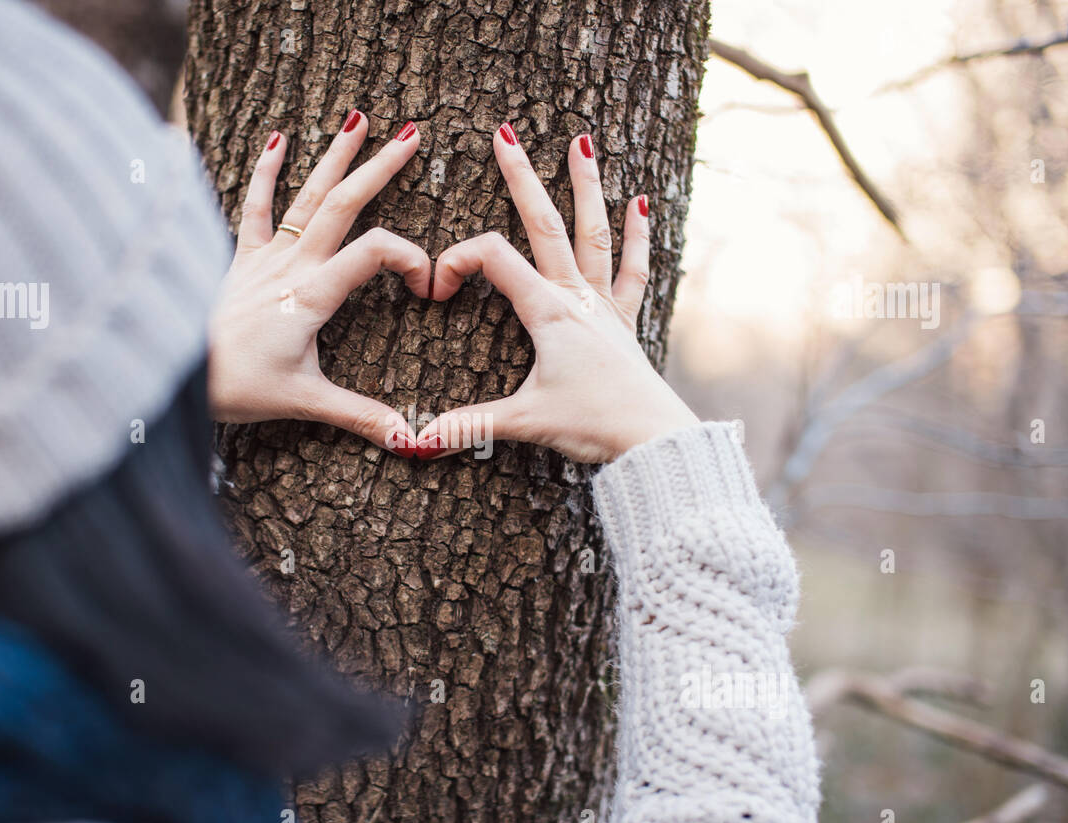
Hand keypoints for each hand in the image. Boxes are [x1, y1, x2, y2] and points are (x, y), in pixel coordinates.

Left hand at [208, 113, 430, 453]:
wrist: (171, 371)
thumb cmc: (234, 385)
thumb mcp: (304, 402)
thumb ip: (361, 417)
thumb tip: (411, 440)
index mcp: (313, 293)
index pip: (375, 252)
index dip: (410, 258)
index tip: (428, 287)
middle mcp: (291, 264)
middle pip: (344, 203)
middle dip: (380, 168)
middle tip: (411, 134)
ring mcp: (264, 256)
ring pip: (306, 195)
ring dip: (334, 156)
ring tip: (358, 117)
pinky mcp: (240, 259)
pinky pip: (254, 206)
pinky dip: (264, 171)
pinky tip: (276, 139)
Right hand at [419, 124, 698, 463]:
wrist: (653, 438)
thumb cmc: (595, 423)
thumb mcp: (524, 423)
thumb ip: (467, 426)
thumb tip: (414, 442)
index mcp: (548, 311)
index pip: (493, 260)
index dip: (457, 263)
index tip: (436, 291)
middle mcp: (577, 296)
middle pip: (545, 224)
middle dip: (520, 178)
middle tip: (504, 135)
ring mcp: (603, 305)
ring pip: (592, 233)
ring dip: (586, 187)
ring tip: (582, 143)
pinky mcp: (623, 322)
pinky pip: (632, 270)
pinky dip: (637, 237)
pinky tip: (643, 205)